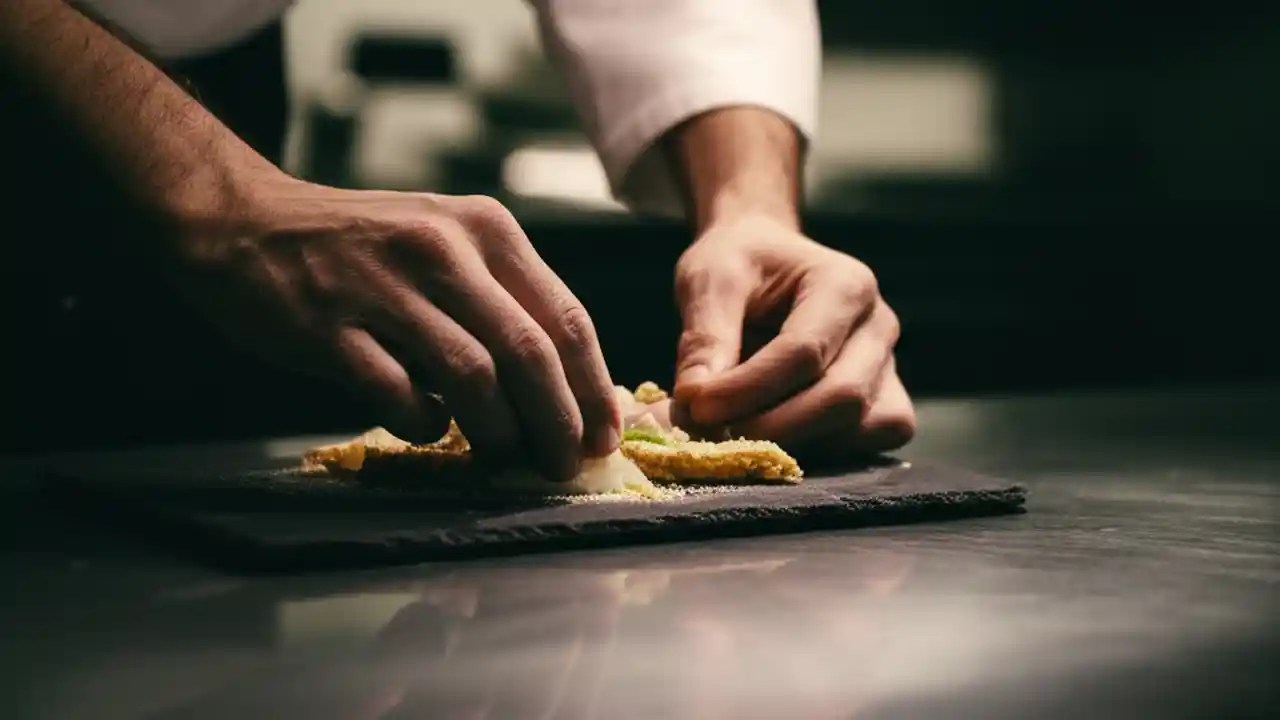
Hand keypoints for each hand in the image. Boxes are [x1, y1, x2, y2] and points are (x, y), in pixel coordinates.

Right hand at [169, 175, 619, 479]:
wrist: (245, 223)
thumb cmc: (363, 249)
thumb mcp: (445, 247)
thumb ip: (501, 305)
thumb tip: (564, 394)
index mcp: (486, 230)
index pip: (566, 317)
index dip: (593, 387)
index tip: (603, 437)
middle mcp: (443, 249)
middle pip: (529, 351)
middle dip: (557, 421)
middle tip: (561, 466)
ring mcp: (384, 286)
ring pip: (473, 375)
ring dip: (497, 431)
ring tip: (502, 460)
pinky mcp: (329, 324)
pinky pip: (396, 392)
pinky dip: (422, 423)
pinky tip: (426, 429)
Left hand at [671, 215, 914, 458]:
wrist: (764, 260)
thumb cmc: (739, 265)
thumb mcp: (709, 281)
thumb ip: (703, 338)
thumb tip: (693, 402)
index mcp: (845, 283)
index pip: (804, 352)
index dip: (747, 389)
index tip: (695, 407)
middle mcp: (878, 325)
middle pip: (841, 397)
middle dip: (771, 427)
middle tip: (711, 433)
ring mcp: (889, 365)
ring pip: (860, 427)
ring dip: (795, 443)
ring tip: (737, 431)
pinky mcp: (887, 397)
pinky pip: (875, 437)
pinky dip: (827, 450)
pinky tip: (776, 436)